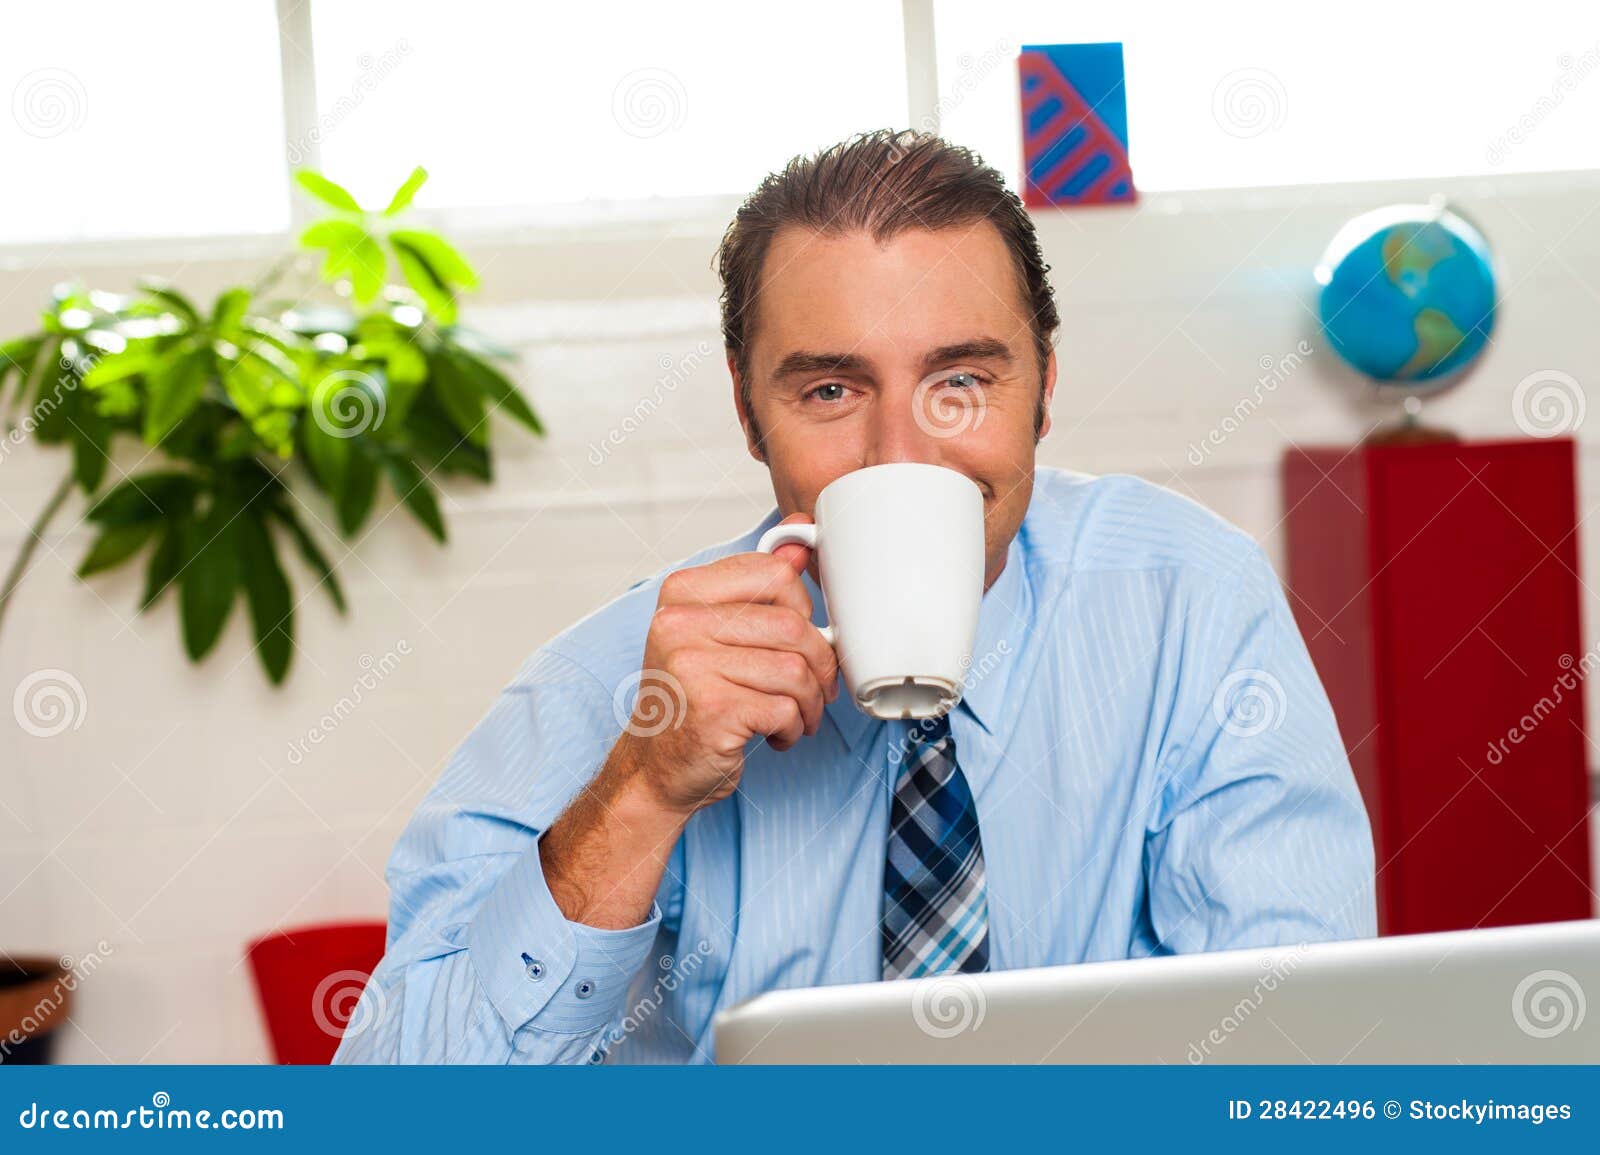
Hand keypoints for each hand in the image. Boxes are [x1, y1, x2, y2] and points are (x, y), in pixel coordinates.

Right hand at [616, 514, 838, 816]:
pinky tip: (776, 734)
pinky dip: (793, 727)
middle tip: (814, 687)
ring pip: (795, 670)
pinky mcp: (713, 710)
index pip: (773, 573)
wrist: (655, 767)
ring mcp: (692, 667)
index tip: (801, 634)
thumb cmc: (692, 700)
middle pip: (793, 625)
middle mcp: (679, 624)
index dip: (803, 607)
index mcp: (681, 595)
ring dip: (808, 702)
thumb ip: (756, 587)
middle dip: (818, 663)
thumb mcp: (717, 634)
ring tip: (795, 715)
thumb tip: (798, 542)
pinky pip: (786, 708)